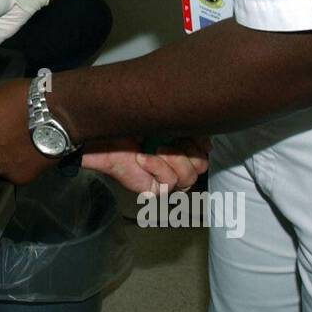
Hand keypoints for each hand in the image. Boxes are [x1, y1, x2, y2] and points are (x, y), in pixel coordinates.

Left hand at [81, 136, 210, 193]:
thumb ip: (188, 130)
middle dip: (186, 149)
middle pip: (202, 166)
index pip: (205, 152)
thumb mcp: (165, 121)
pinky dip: (157, 168)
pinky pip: (170, 183)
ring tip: (153, 148)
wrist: (102, 136)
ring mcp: (165, 178)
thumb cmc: (130, 125)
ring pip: (189, 176)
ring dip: (172, 159)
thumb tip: (208, 144)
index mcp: (179, 145)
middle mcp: (175, 163)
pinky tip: (142, 159)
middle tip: (166, 139)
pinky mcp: (154, 190)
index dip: (200, 143)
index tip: (188, 133)